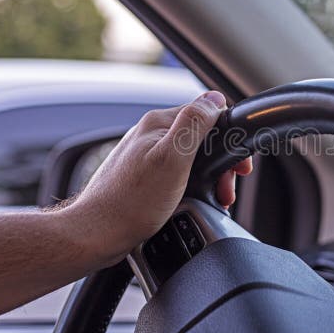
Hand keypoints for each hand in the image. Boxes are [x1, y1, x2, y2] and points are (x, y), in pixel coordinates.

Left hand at [65, 91, 252, 266]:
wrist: (96, 234)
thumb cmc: (132, 202)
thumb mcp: (173, 158)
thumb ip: (194, 124)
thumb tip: (215, 98)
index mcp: (158, 123)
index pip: (206, 114)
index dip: (227, 137)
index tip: (236, 166)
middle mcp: (149, 135)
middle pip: (199, 138)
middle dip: (219, 163)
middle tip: (225, 190)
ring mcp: (144, 155)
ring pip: (189, 158)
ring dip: (207, 178)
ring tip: (211, 199)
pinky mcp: (141, 177)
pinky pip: (176, 173)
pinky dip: (191, 186)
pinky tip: (190, 202)